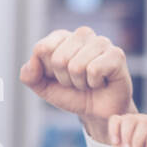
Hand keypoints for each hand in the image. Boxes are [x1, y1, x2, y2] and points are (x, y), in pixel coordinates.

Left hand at [19, 27, 133, 129]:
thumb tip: (32, 63)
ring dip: (79, 83)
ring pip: (76, 66)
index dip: (48, 71)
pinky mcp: (116, 54)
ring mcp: (101, 42)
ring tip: (88, 82)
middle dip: (64, 79)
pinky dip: (94, 83)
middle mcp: (82, 34)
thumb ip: (30, 76)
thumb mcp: (44, 88)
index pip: (42, 48)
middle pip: (58, 58)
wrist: (97, 111)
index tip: (59, 76)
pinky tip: (101, 82)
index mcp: (62, 37)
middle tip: (76, 82)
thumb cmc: (72, 95)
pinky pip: (94, 70)